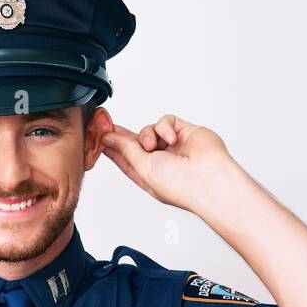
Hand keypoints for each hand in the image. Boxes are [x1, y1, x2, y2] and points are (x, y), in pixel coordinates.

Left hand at [99, 114, 234, 211]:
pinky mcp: (183, 131)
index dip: (111, 147)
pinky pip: (166, 121)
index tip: (97, 136)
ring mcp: (172, 146)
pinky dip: (165, 128)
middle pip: (134, 142)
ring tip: (155, 145)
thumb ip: (125, 150)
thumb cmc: (180, 184)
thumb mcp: (143, 168)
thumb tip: (108, 137)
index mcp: (148, 174)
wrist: (209, 177)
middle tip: (105, 123)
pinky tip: (172, 138)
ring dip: (148, 135)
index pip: (125, 158)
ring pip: (149, 129)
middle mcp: (160, 160)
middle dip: (122, 135)